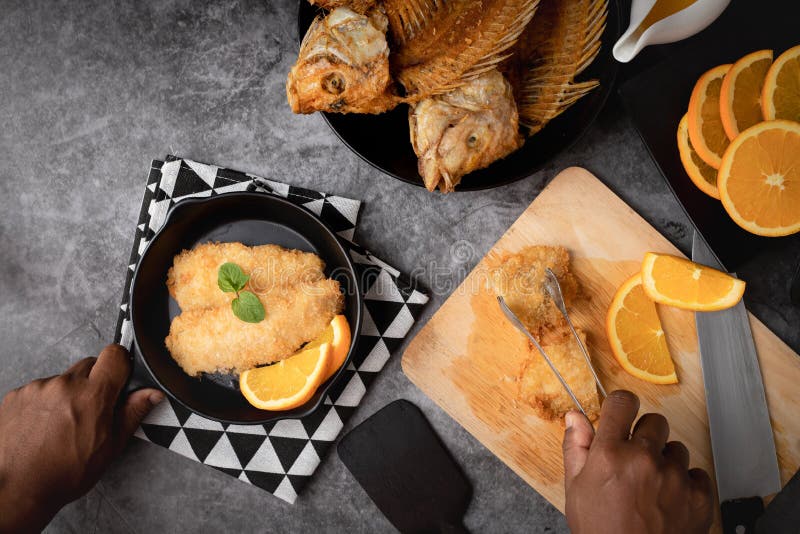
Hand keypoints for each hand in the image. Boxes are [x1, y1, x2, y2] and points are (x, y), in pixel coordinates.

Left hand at [0, 344, 163, 532]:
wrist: (16, 490)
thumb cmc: (63, 475)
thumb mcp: (109, 448)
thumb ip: (132, 413)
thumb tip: (152, 394)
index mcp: (92, 396)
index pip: (114, 355)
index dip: (120, 364)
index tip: (119, 377)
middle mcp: (64, 385)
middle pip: (88, 365)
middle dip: (93, 383)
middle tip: (90, 412)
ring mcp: (37, 389)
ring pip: (62, 379)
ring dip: (66, 395)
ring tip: (61, 426)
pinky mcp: (15, 396)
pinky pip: (38, 390)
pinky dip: (43, 404)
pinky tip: (42, 428)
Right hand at [562, 390, 712, 533]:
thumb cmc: (601, 531)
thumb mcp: (576, 489)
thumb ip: (576, 448)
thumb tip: (575, 417)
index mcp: (609, 453)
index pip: (622, 403)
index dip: (621, 406)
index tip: (622, 413)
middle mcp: (643, 459)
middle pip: (654, 421)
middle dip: (644, 436)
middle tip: (634, 460)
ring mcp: (674, 477)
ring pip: (676, 448)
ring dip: (665, 460)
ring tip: (652, 486)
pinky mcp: (698, 496)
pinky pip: (696, 473)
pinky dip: (685, 483)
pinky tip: (668, 500)